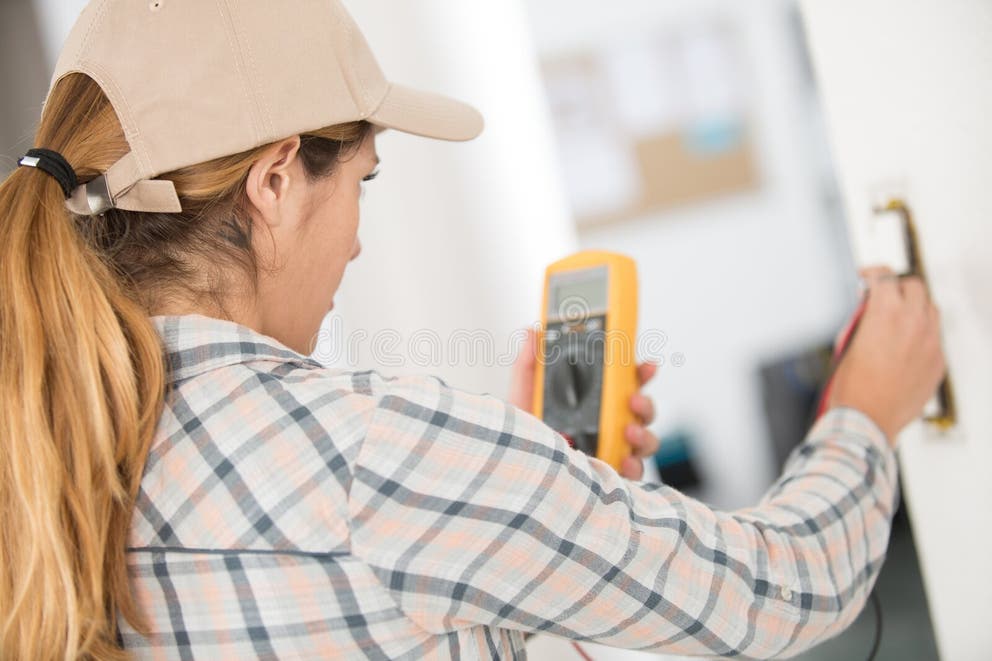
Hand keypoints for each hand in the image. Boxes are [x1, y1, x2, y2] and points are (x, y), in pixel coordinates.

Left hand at [508, 328, 660, 478]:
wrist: (510, 465)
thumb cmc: (520, 432)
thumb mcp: (522, 394)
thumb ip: (528, 363)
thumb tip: (531, 332)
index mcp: (591, 401)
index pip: (624, 383)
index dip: (640, 373)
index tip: (646, 366)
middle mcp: (606, 424)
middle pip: (640, 410)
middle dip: (645, 402)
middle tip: (634, 399)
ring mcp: (610, 450)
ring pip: (644, 440)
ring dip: (643, 433)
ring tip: (629, 431)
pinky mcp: (607, 474)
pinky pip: (632, 472)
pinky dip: (634, 466)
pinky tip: (625, 461)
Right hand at [828, 266, 945, 442]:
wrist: (867, 421)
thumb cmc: (852, 388)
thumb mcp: (848, 343)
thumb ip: (863, 320)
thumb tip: (870, 308)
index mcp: (887, 314)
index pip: (886, 277)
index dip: (874, 273)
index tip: (867, 277)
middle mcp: (914, 324)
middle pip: (915, 287)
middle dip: (897, 287)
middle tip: (883, 296)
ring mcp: (931, 344)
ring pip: (931, 310)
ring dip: (914, 308)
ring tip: (896, 321)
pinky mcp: (938, 363)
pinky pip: (935, 338)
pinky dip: (921, 336)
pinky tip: (904, 348)